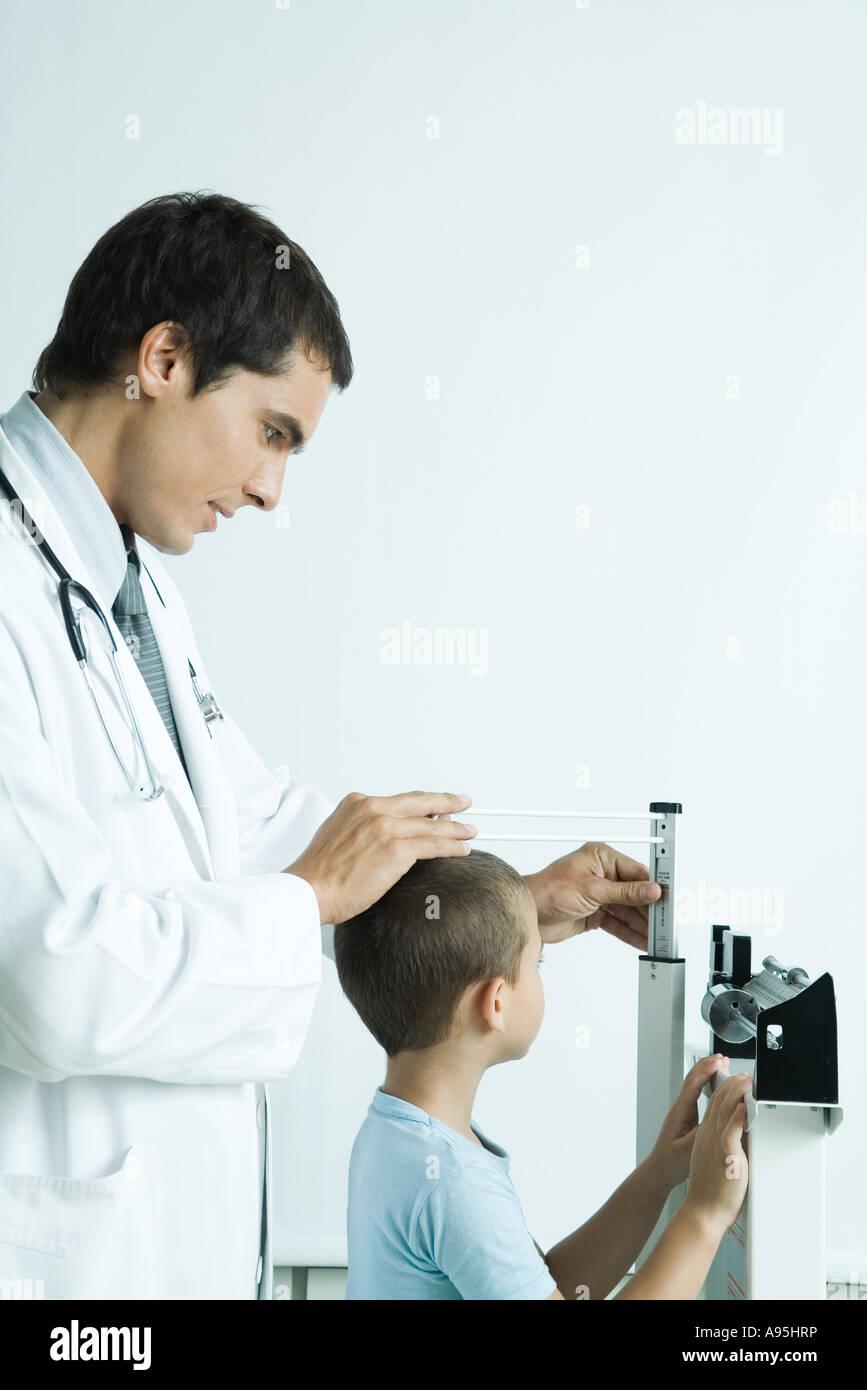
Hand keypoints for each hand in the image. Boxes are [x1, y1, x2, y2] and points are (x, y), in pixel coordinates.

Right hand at [286, 790, 477, 924]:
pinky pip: (433, 845)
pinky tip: (463, 848)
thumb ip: (362, 827)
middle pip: (420, 803)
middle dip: (447, 802)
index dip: (422, 802)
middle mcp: (373, 809)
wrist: (309, 889)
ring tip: (471, 830)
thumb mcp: (337, 833)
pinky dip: (452, 846)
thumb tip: (385, 832)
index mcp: (358, 803)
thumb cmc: (319, 871)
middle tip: (464, 802)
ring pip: (431, 825)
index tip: (435, 804)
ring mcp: (385, 827)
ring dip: (456, 828)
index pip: (399, 799)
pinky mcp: (395, 850)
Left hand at [524, 841, 661, 946]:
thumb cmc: (549, 890)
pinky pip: (617, 923)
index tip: (668, 899)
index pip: (636, 872)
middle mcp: (602, 874)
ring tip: (657, 937)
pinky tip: (642, 940)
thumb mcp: (592, 890)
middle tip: (665, 923)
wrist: (528, 914)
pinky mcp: (595, 913)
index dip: (653, 887)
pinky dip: (629, 932)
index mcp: (601, 857)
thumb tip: (651, 890)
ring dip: (642, 924)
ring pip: (627, 910)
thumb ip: (624, 893)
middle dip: (649, 909)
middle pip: (634, 893)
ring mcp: (599, 894)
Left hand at [645, 1055, 730, 1191]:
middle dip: (707, 1066)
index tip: (720, 1062)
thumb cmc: (671, 1161)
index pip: (693, 1085)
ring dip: (706, 1072)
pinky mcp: (687, 1115)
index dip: (707, 1071)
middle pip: (693, 1079)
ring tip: (720, 1064)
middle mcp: (680, 1107)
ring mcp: (683, 1110)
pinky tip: (715, 1083)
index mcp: (680, 1112)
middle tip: (723, 1058)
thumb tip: (718, 1117)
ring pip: (694, 1084)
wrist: (661, 1170)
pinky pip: (697, 1092)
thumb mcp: (690, 1148)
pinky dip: (706, 1082)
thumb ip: (703, 1133)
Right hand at [683, 1071, 751, 1231]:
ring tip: (746, 1079)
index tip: (735, 1079)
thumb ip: (726, 1143)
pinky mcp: (725, 1154)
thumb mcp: (715, 1159)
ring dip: (737, 1091)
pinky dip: (737, 1115)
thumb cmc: (710, 1191)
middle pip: (718, 1101)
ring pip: (724, 1109)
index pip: (714, 1104)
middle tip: (743, 1074)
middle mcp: (708, 1135)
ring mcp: (715, 1143)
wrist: (703, 1211)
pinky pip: (730, 1129)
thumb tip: (744, 1133)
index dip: (725, 1088)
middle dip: (732, 1083)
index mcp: (705, 1136)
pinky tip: (744, 1105)